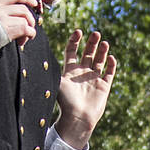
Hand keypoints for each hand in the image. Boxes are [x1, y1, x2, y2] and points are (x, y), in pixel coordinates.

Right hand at [0, 0, 38, 44]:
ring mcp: (2, 19)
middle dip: (30, 19)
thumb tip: (10, 16)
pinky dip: (29, 35)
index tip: (34, 3)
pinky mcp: (6, 31)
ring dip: (29, 29)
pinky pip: (26, 29)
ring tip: (24, 38)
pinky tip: (22, 42)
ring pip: (26, 19)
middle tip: (29, 28)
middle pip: (23, 9)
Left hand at [55, 30, 116, 147]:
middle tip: (95, 34)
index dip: (75, 40)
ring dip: (102, 50)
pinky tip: (110, 57)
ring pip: (99, 60)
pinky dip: (111, 65)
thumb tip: (39, 53)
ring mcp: (94, 79)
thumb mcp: (56, 82)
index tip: (78, 32)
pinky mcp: (103, 86)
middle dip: (92, 42)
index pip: (72, 51)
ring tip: (104, 42)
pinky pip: (109, 73)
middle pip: (88, 53)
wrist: (77, 118)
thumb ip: (51, 68)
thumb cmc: (65, 102)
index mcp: (70, 71)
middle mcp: (82, 73)